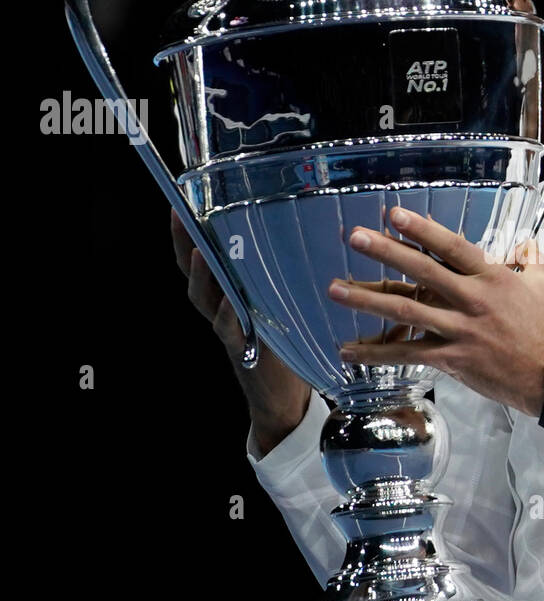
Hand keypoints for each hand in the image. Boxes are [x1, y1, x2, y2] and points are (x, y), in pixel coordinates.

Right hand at [170, 208, 310, 453]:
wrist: (284, 396)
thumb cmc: (288, 344)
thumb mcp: (284, 302)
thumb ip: (283, 275)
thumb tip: (307, 232)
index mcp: (230, 291)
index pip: (204, 257)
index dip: (189, 233)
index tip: (183, 204)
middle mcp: (221, 306)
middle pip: (193, 272)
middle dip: (185, 244)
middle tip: (181, 217)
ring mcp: (227, 328)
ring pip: (203, 298)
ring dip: (202, 276)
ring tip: (202, 253)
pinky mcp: (241, 349)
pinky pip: (228, 329)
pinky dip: (228, 314)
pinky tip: (231, 300)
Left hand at [328, 207, 543, 417]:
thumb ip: (531, 259)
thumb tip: (525, 242)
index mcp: (493, 277)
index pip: (452, 247)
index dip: (422, 229)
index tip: (393, 214)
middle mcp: (472, 300)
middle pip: (422, 272)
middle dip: (386, 253)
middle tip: (354, 237)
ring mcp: (460, 330)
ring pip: (407, 312)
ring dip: (368, 300)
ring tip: (335, 290)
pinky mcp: (453, 359)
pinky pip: (408, 353)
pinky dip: (377, 352)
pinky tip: (349, 350)